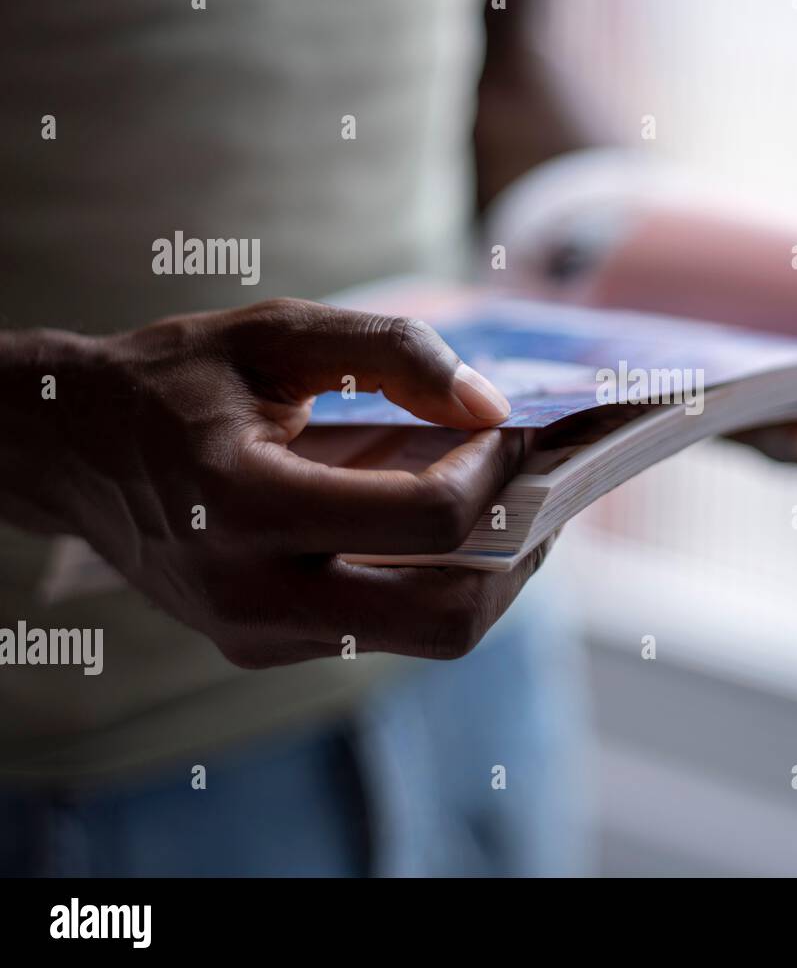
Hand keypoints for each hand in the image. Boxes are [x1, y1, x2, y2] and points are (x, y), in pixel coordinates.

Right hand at [0, 299, 548, 666]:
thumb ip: (392, 351)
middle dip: (518, 554)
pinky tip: (446, 526)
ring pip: (429, 634)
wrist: (69, 450)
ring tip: (512, 504)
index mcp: (246, 504)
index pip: (426, 519)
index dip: (494, 471)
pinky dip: (436, 581)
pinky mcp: (266, 647)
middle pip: (449, 619)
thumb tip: (492, 406)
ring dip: (488, 572)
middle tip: (544, 490)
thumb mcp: (276, 332)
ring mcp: (259, 635)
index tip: (512, 428)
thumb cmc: (173, 379)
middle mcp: (253, 593)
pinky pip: (386, 629)